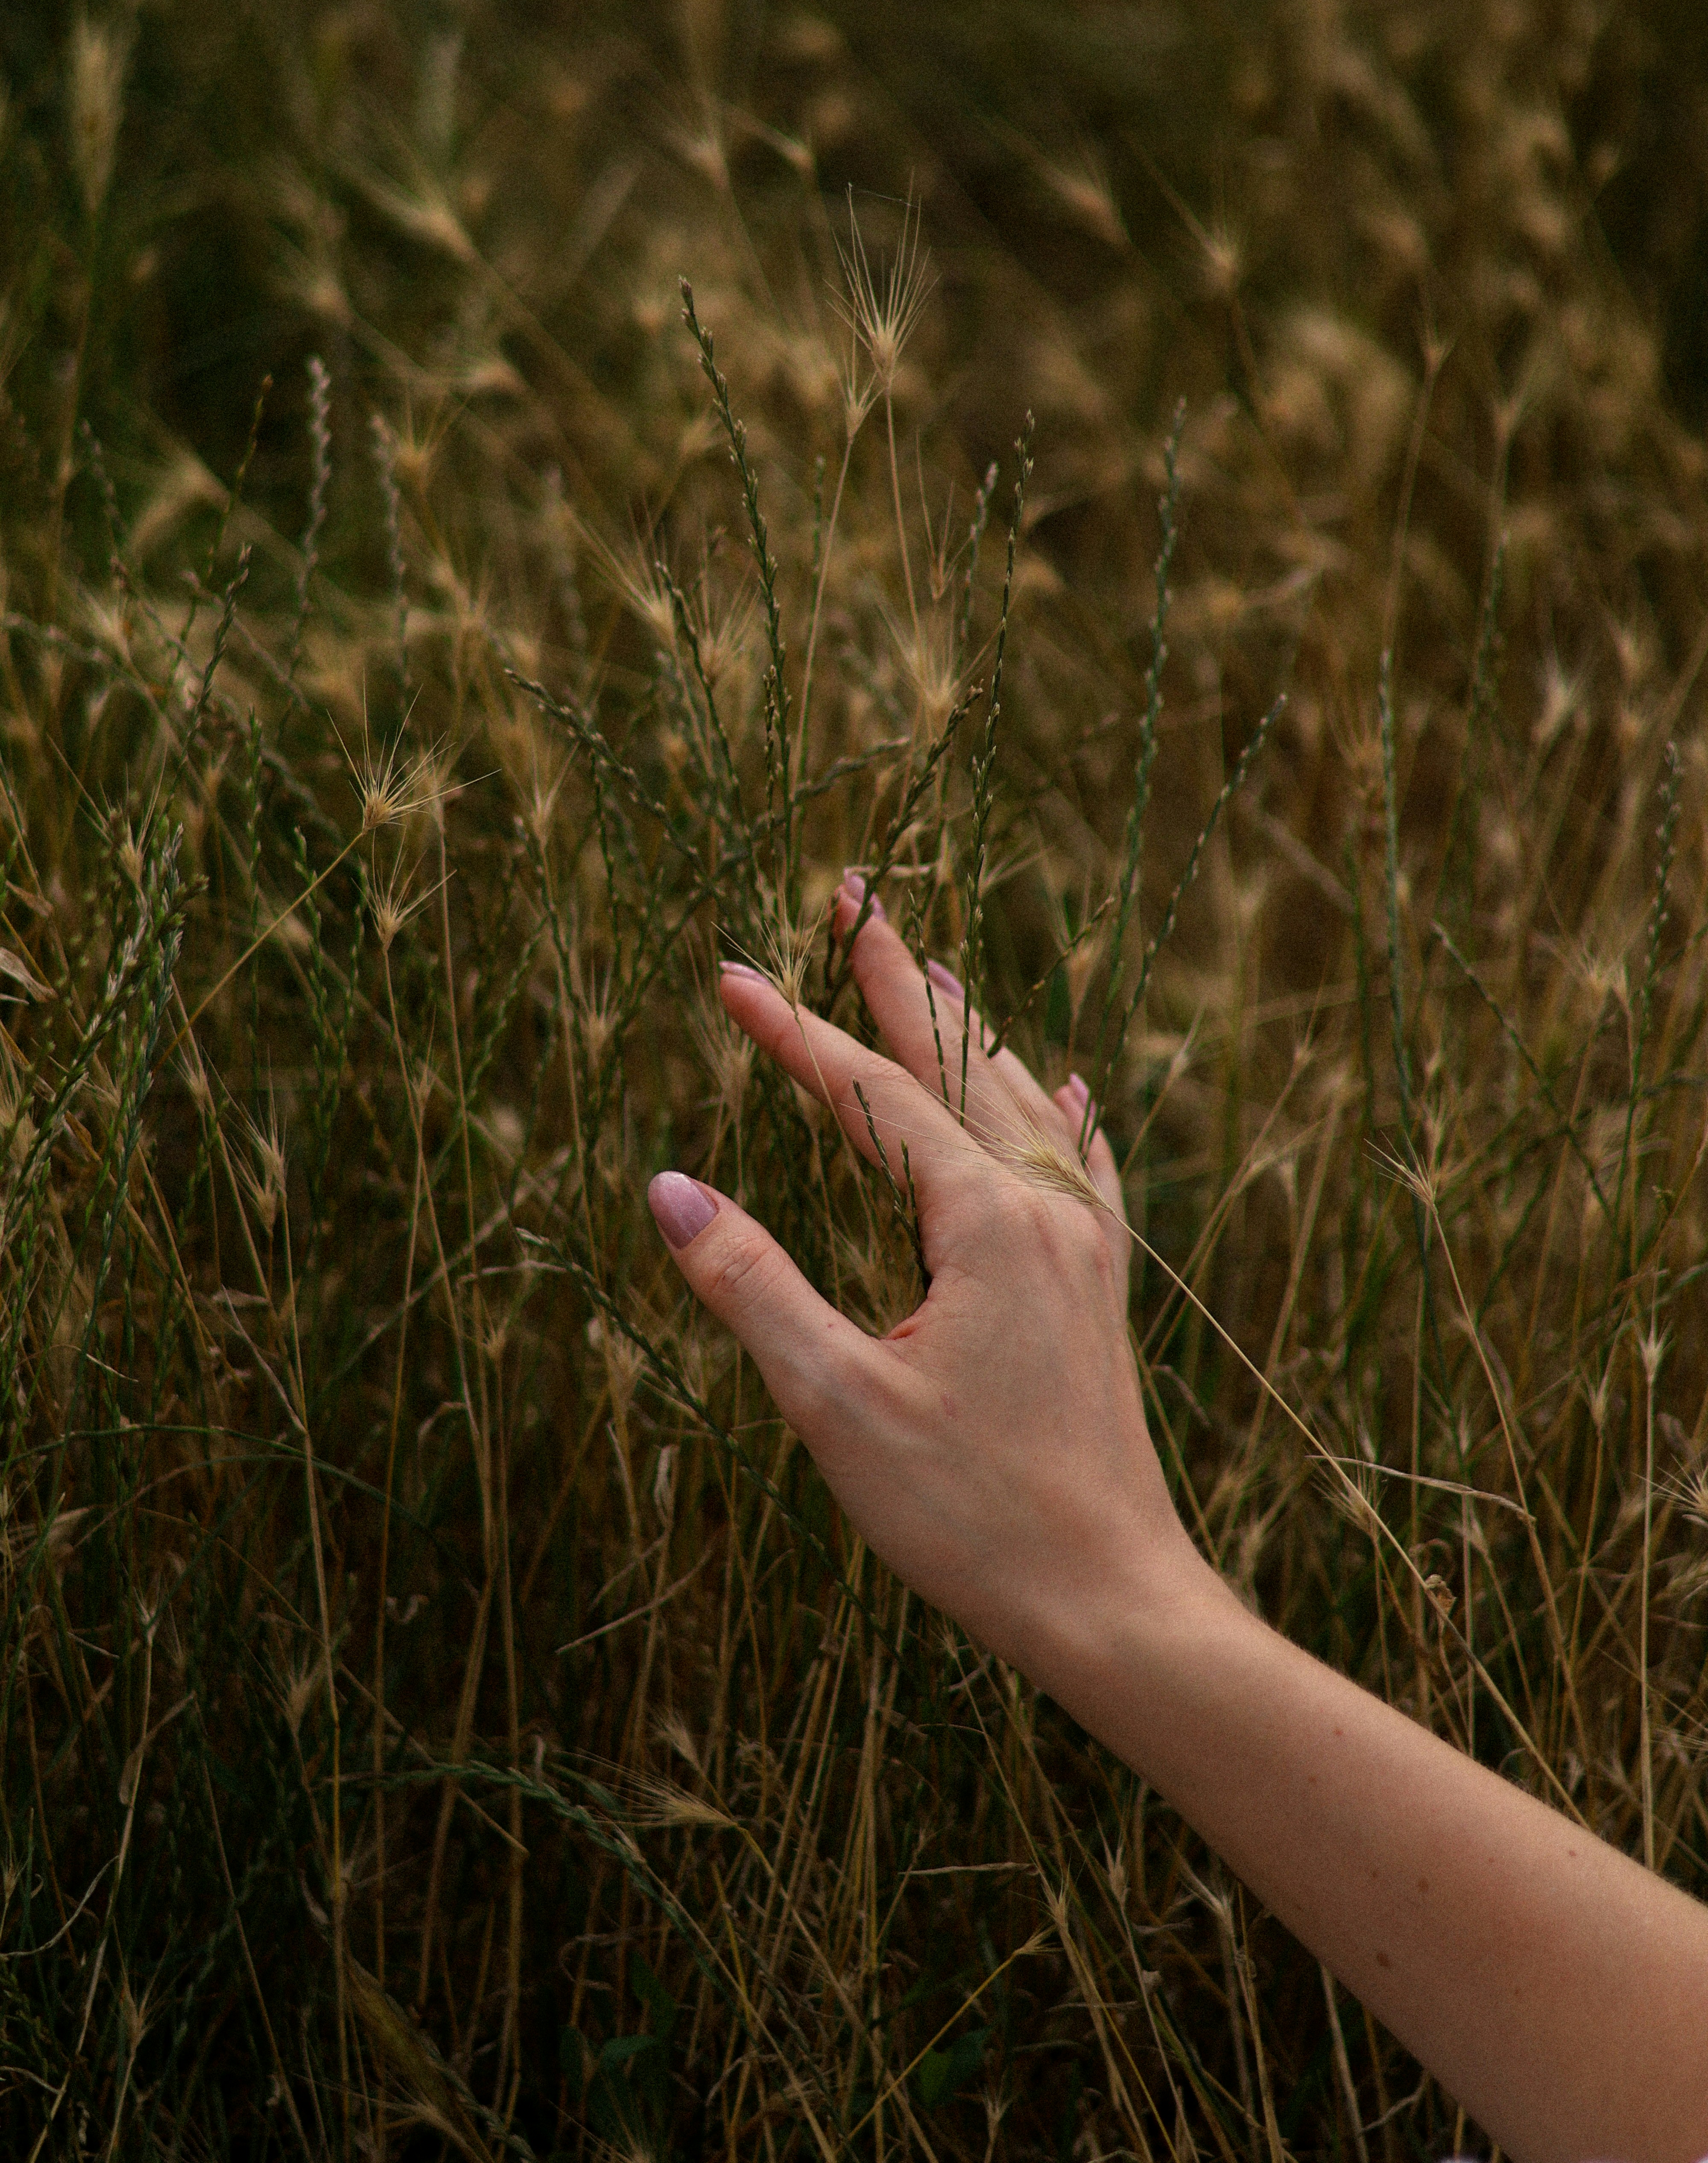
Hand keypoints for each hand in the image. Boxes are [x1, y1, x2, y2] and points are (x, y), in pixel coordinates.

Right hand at [647, 876, 1210, 1689]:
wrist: (1116, 1603)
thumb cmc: (972, 1516)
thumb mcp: (836, 1403)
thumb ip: (753, 1285)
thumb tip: (671, 1189)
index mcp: (981, 1221)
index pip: (866, 1095)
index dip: (792, 1032)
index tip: (728, 973)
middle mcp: (1044, 1211)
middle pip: (955, 1062)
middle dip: (896, 976)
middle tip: (854, 892)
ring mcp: (1085, 1248)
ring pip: (1018, 1101)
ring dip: (966, 1030)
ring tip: (935, 968)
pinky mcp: (1104, 1293)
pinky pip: (1083, 1168)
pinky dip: (1059, 1113)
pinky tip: (1072, 1095)